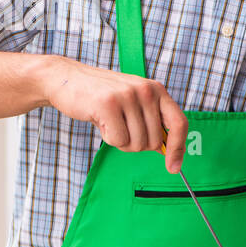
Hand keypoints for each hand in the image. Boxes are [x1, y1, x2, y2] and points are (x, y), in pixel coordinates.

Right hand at [44, 57, 188, 172]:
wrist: (66, 78)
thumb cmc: (101, 95)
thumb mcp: (132, 102)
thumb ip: (151, 121)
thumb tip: (167, 151)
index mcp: (156, 89)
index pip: (179, 123)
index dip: (178, 148)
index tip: (174, 167)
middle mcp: (146, 90)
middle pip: (154, 141)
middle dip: (136, 144)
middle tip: (120, 128)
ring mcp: (127, 96)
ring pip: (136, 143)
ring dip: (120, 141)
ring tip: (109, 121)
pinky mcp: (109, 104)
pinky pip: (118, 140)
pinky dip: (108, 138)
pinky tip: (100, 121)